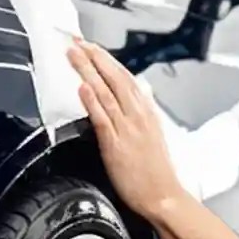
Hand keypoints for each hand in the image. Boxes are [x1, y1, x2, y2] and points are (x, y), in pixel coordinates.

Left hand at [66, 40, 187, 222]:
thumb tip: (140, 92)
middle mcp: (138, 115)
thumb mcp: (154, 133)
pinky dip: (92, 101)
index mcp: (146, 111)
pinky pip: (102, 119)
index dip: (106, 59)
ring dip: (88, 71)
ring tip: (74, 55)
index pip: (124, 76)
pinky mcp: (116, 145)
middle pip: (114, 78)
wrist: (164, 197)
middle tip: (77, 40)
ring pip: (106, 92)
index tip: (91, 46)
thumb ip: (143, 111)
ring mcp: (127, 129)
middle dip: (95, 56)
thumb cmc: (157, 171)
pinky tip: (83, 88)